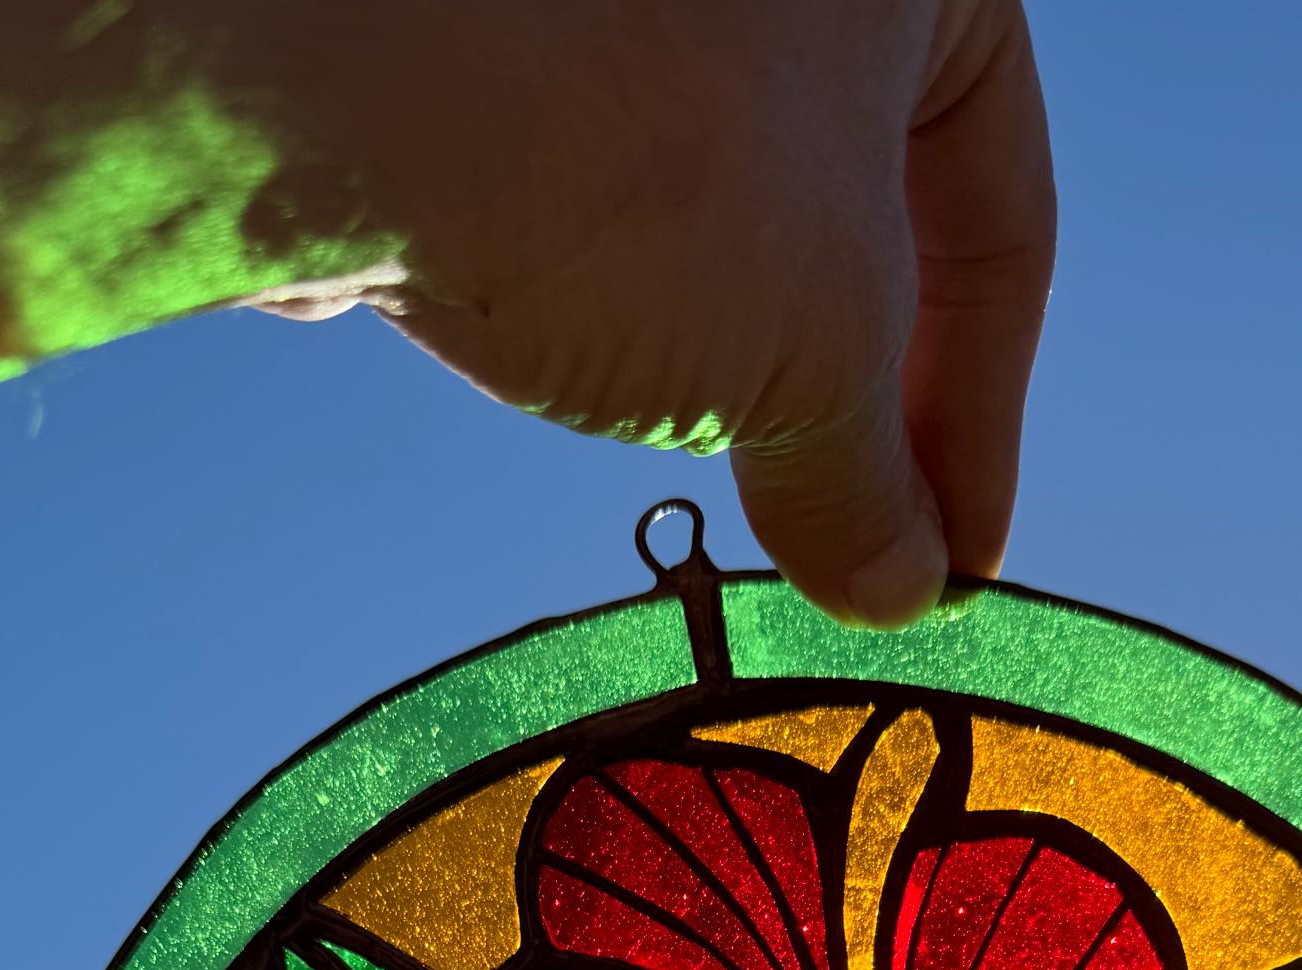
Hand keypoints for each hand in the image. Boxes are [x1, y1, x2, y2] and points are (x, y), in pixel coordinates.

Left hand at [0, 0, 1052, 612]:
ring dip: (712, 346)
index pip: (1000, 210)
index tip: (948, 567)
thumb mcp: (808, 354)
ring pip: (712, 194)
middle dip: (844, 391)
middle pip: (855, 201)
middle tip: (830, 553)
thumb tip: (892, 582)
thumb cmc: (622, 156)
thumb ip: (870, 480)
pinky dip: (587, 281)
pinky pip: (576, 168)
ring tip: (678, 452)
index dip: (978, 421)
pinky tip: (548, 343)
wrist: (301, 64)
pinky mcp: (474, 32)